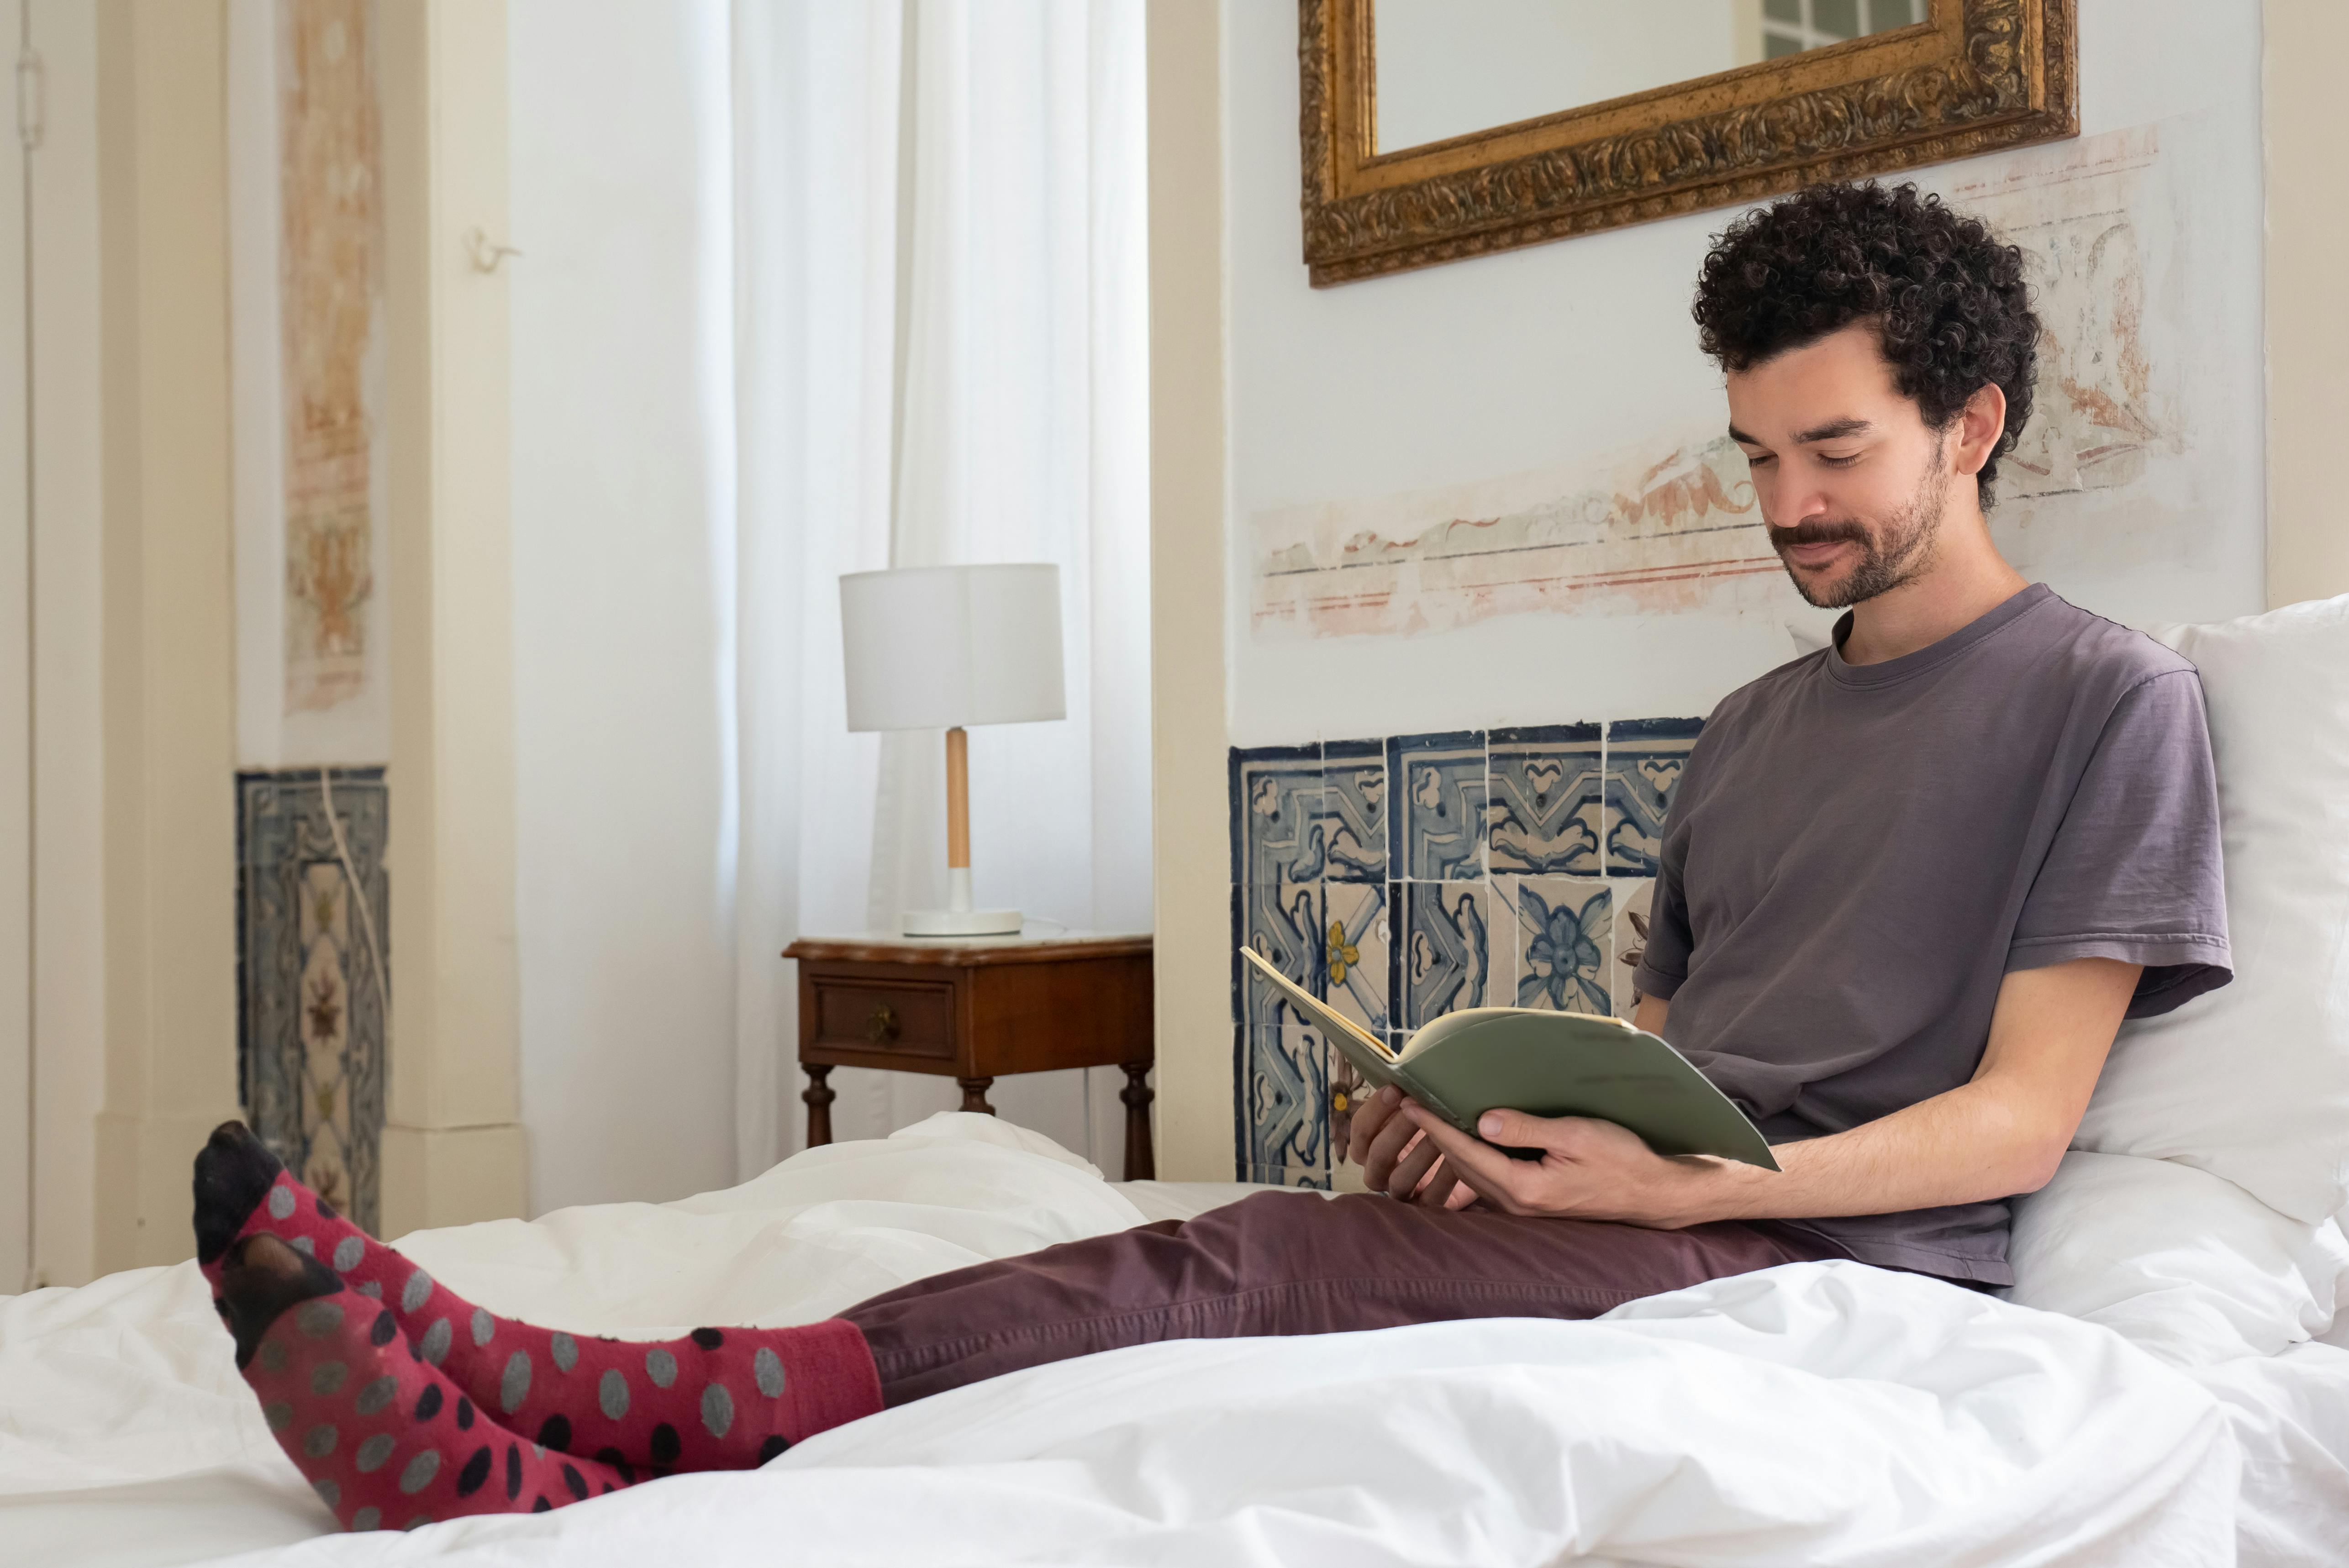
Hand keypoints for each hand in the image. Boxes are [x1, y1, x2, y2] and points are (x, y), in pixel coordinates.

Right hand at [1348, 1086, 1477, 1208]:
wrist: (1464, 1164)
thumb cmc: (1433, 1128)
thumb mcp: (1415, 1111)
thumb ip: (1405, 1098)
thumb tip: (1406, 1068)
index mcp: (1369, 1146)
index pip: (1360, 1130)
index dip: (1375, 1110)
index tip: (1395, 1089)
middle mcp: (1378, 1171)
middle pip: (1377, 1154)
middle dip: (1398, 1130)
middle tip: (1418, 1111)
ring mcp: (1400, 1192)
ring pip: (1399, 1180)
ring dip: (1420, 1155)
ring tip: (1441, 1136)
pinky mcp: (1424, 1207)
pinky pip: (1430, 1199)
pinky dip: (1444, 1179)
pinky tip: (1458, 1162)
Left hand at [1399, 1104, 1729, 1226]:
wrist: (1650, 1192)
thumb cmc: (1620, 1159)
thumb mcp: (1576, 1136)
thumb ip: (1526, 1130)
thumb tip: (1482, 1120)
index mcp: (1524, 1187)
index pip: (1466, 1151)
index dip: (1436, 1125)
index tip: (1410, 1102)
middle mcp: (1517, 1203)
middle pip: (1462, 1166)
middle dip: (1434, 1135)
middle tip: (1409, 1105)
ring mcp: (1524, 1207)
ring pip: (1472, 1175)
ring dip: (1449, 1147)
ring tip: (1428, 1119)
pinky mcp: (1533, 1202)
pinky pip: (1488, 1180)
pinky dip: (1471, 1158)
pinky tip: (1465, 1140)